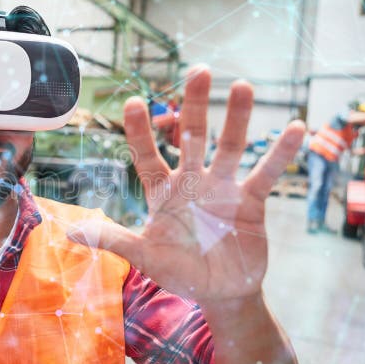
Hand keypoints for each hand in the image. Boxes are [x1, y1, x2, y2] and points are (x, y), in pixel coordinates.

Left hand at [69, 67, 304, 301]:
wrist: (220, 293)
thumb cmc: (179, 272)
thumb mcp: (145, 256)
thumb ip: (113, 240)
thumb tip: (69, 231)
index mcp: (163, 192)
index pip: (147, 155)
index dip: (139, 131)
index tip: (132, 102)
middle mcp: (193, 181)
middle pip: (192, 137)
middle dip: (194, 105)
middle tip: (199, 70)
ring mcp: (223, 187)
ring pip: (231, 146)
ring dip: (238, 118)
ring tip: (243, 86)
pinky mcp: (251, 201)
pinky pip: (267, 173)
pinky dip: (281, 153)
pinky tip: (295, 127)